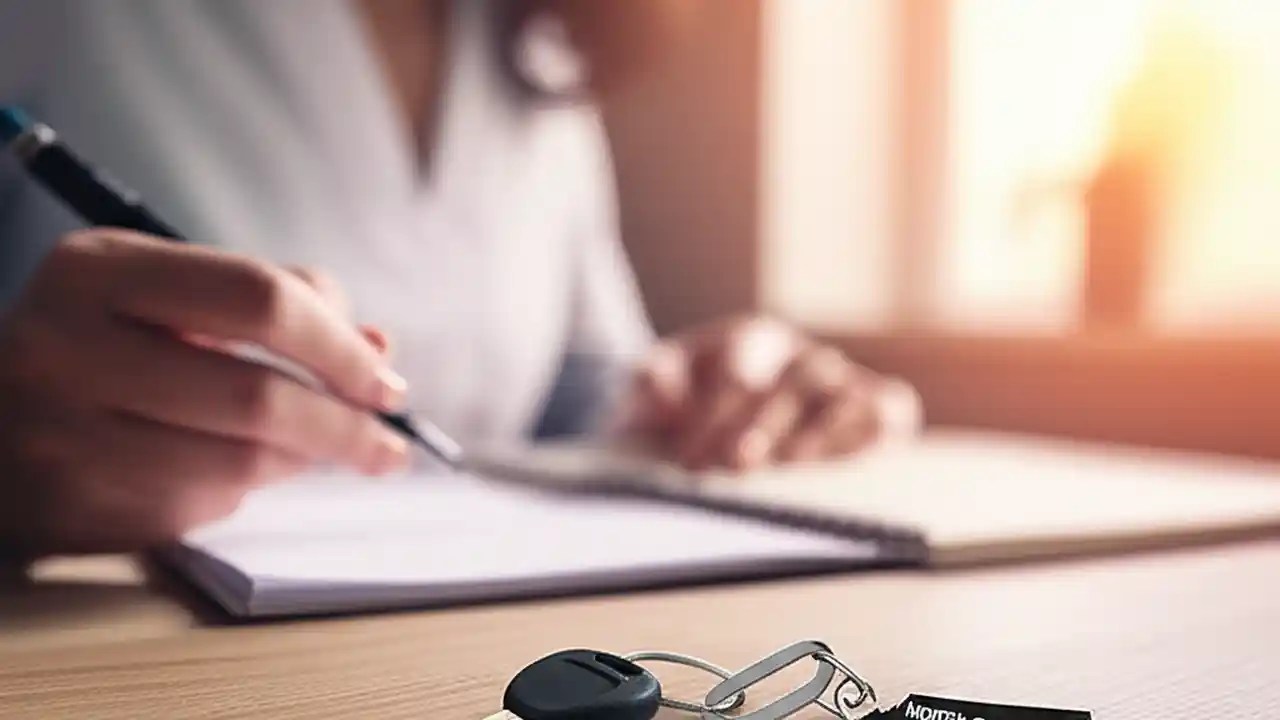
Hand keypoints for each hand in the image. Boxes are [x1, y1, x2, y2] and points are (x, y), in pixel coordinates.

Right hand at [0, 230, 408, 554]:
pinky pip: (199, 508)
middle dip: (343, 427)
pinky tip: (240, 472)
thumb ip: (280, 304)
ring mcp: (60, 433)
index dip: (340, 348)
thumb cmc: (109, 343)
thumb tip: (379, 351)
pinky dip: (242, 492)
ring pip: (235, 465)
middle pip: (255, 394)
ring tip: (321, 454)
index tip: (386, 385)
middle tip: (387, 446)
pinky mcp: (71, 504)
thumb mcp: (173, 292)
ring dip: (300, 464)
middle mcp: (66, 345)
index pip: (258, 298)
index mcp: (98, 270)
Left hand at [631, 317, 901, 471]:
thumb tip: (660, 390)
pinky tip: (850, 456)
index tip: (691, 455)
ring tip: (789, 465)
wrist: (716, 418)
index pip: (739, 367)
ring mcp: (839, 378)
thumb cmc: (683, 408)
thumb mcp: (647, 393)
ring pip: (837, 389)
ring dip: (814, 429)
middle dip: (763, 422)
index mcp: (749, 339)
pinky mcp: (874, 405)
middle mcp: (798, 354)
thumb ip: (643, 387)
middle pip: (790, 378)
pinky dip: (875, 425)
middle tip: (736, 462)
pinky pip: (888, 407)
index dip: (714, 412)